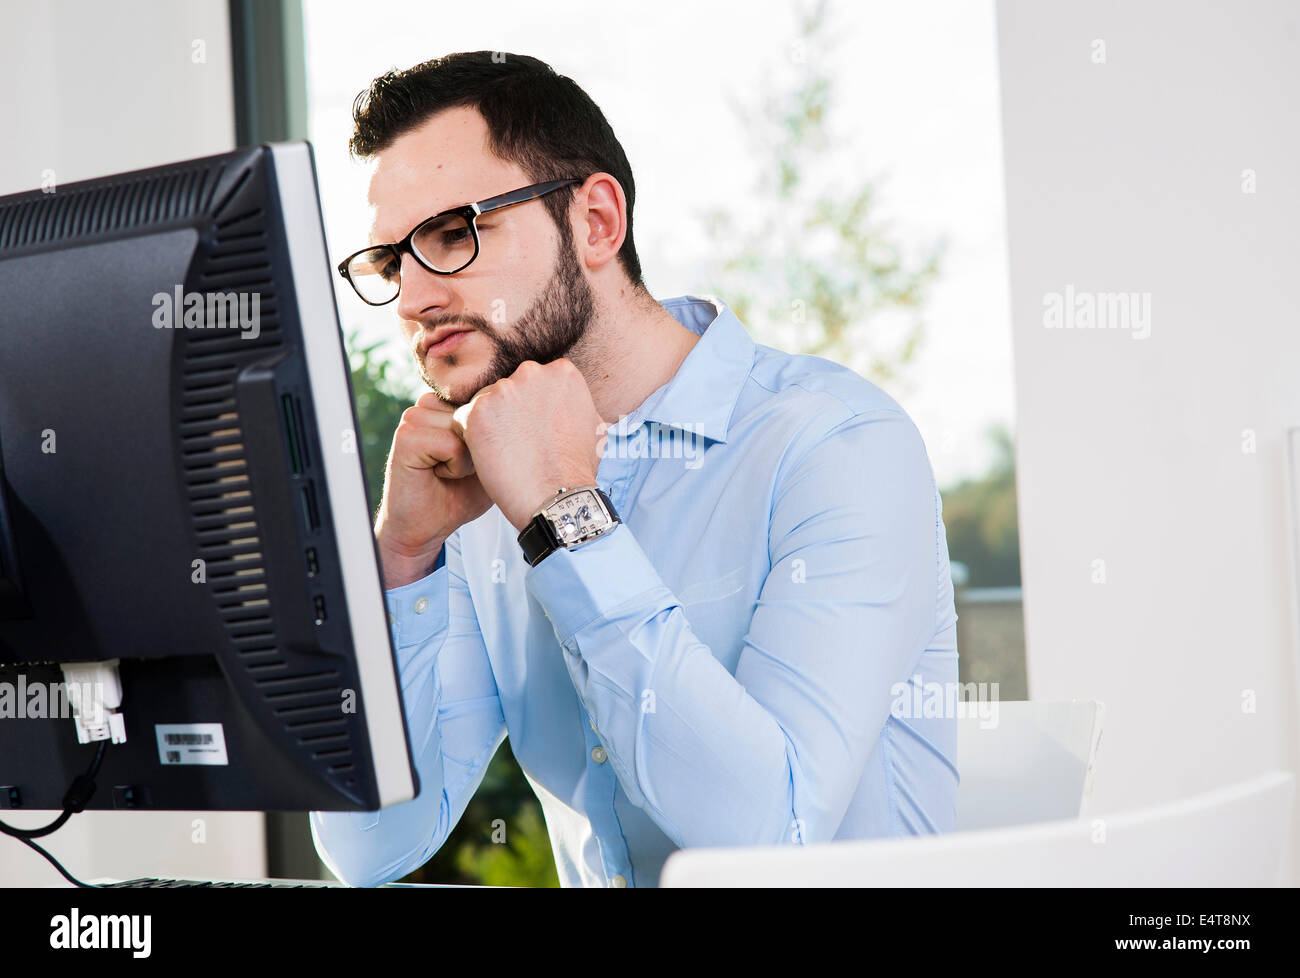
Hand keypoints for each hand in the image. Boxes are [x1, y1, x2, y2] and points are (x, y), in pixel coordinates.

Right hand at [374, 391, 492, 587]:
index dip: (496, 433)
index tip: (482, 458)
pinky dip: (457, 467)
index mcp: (447, 404)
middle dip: (483, 445)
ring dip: (470, 458)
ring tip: (452, 472)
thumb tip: (537, 407)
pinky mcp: (406, 436)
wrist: (428, 527)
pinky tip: (441, 475)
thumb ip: (506, 428)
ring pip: (468, 426)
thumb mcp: (494, 456)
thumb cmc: (461, 493)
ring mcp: (414, 416)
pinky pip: (452, 444)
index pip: (488, 398)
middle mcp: (429, 404)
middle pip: (479, 411)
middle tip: (463, 468)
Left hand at [451, 359, 603, 530]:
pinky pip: (462, 420)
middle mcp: (532, 372)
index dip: (531, 409)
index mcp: (561, 372)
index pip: (533, 382)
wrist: (556, 496)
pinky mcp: (477, 411)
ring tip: (506, 454)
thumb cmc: (575, 468)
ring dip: (490, 425)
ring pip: (484, 403)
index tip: (536, 431)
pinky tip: (490, 459)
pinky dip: (470, 439)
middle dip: (509, 413)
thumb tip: (569, 401)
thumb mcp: (592, 425)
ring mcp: (503, 390)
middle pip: (508, 389)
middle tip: (518, 444)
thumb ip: (575, 403)